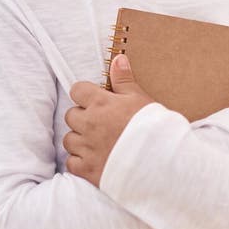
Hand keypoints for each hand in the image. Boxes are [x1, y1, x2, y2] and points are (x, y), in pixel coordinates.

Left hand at [64, 54, 154, 187]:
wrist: (160, 160)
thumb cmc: (152, 127)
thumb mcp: (140, 98)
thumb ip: (124, 79)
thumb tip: (117, 58)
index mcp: (100, 103)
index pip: (77, 90)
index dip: (85, 94)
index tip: (94, 100)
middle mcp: (89, 124)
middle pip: (70, 115)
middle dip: (82, 117)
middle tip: (98, 122)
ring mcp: (87, 148)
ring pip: (69, 139)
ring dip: (79, 139)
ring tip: (96, 141)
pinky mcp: (88, 170)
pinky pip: (71, 163)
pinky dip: (79, 161)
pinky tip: (93, 159)